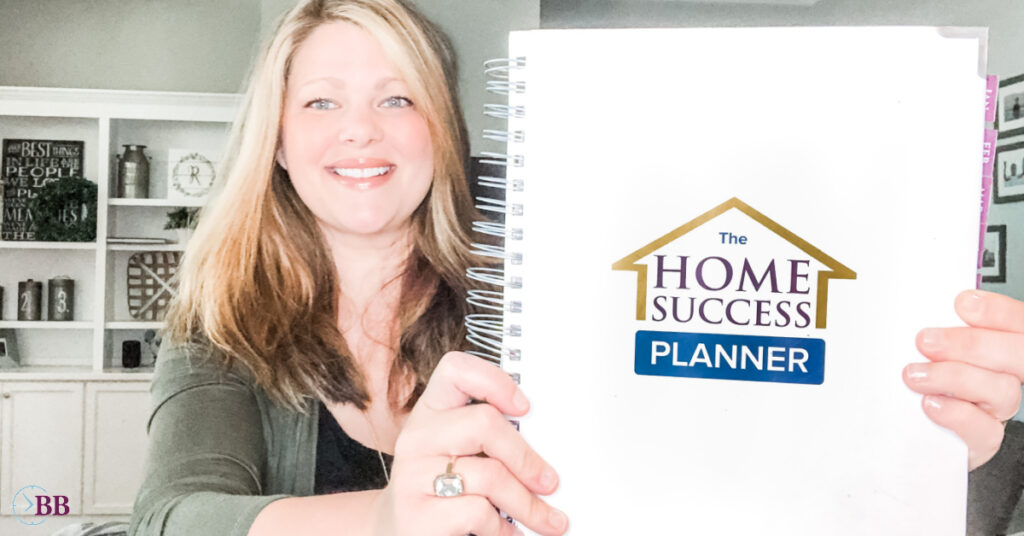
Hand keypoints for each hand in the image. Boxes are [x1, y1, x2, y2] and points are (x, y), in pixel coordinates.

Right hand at [371, 352, 567, 535]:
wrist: (398, 534)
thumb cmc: (441, 489)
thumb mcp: (458, 454)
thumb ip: (489, 440)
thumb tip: (547, 447)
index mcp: (431, 411)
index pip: (456, 369)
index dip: (495, 381)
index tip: (524, 408)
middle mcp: (417, 436)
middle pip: (484, 423)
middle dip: (526, 457)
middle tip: (550, 483)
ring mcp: (413, 475)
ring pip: (489, 475)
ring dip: (527, 503)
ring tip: (546, 520)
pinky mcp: (416, 515)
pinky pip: (477, 512)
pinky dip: (503, 528)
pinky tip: (510, 533)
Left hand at [903, 290, 1023, 469]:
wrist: (909, 429)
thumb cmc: (918, 378)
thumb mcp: (927, 348)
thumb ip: (938, 330)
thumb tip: (917, 305)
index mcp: (999, 348)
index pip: (1019, 325)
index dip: (1000, 312)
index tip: (962, 302)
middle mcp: (1007, 376)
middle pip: (1017, 356)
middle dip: (971, 343)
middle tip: (925, 340)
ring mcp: (997, 410)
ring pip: (1002, 390)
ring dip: (955, 377)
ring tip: (914, 375)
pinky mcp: (983, 440)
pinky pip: (984, 430)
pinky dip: (957, 414)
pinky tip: (929, 404)